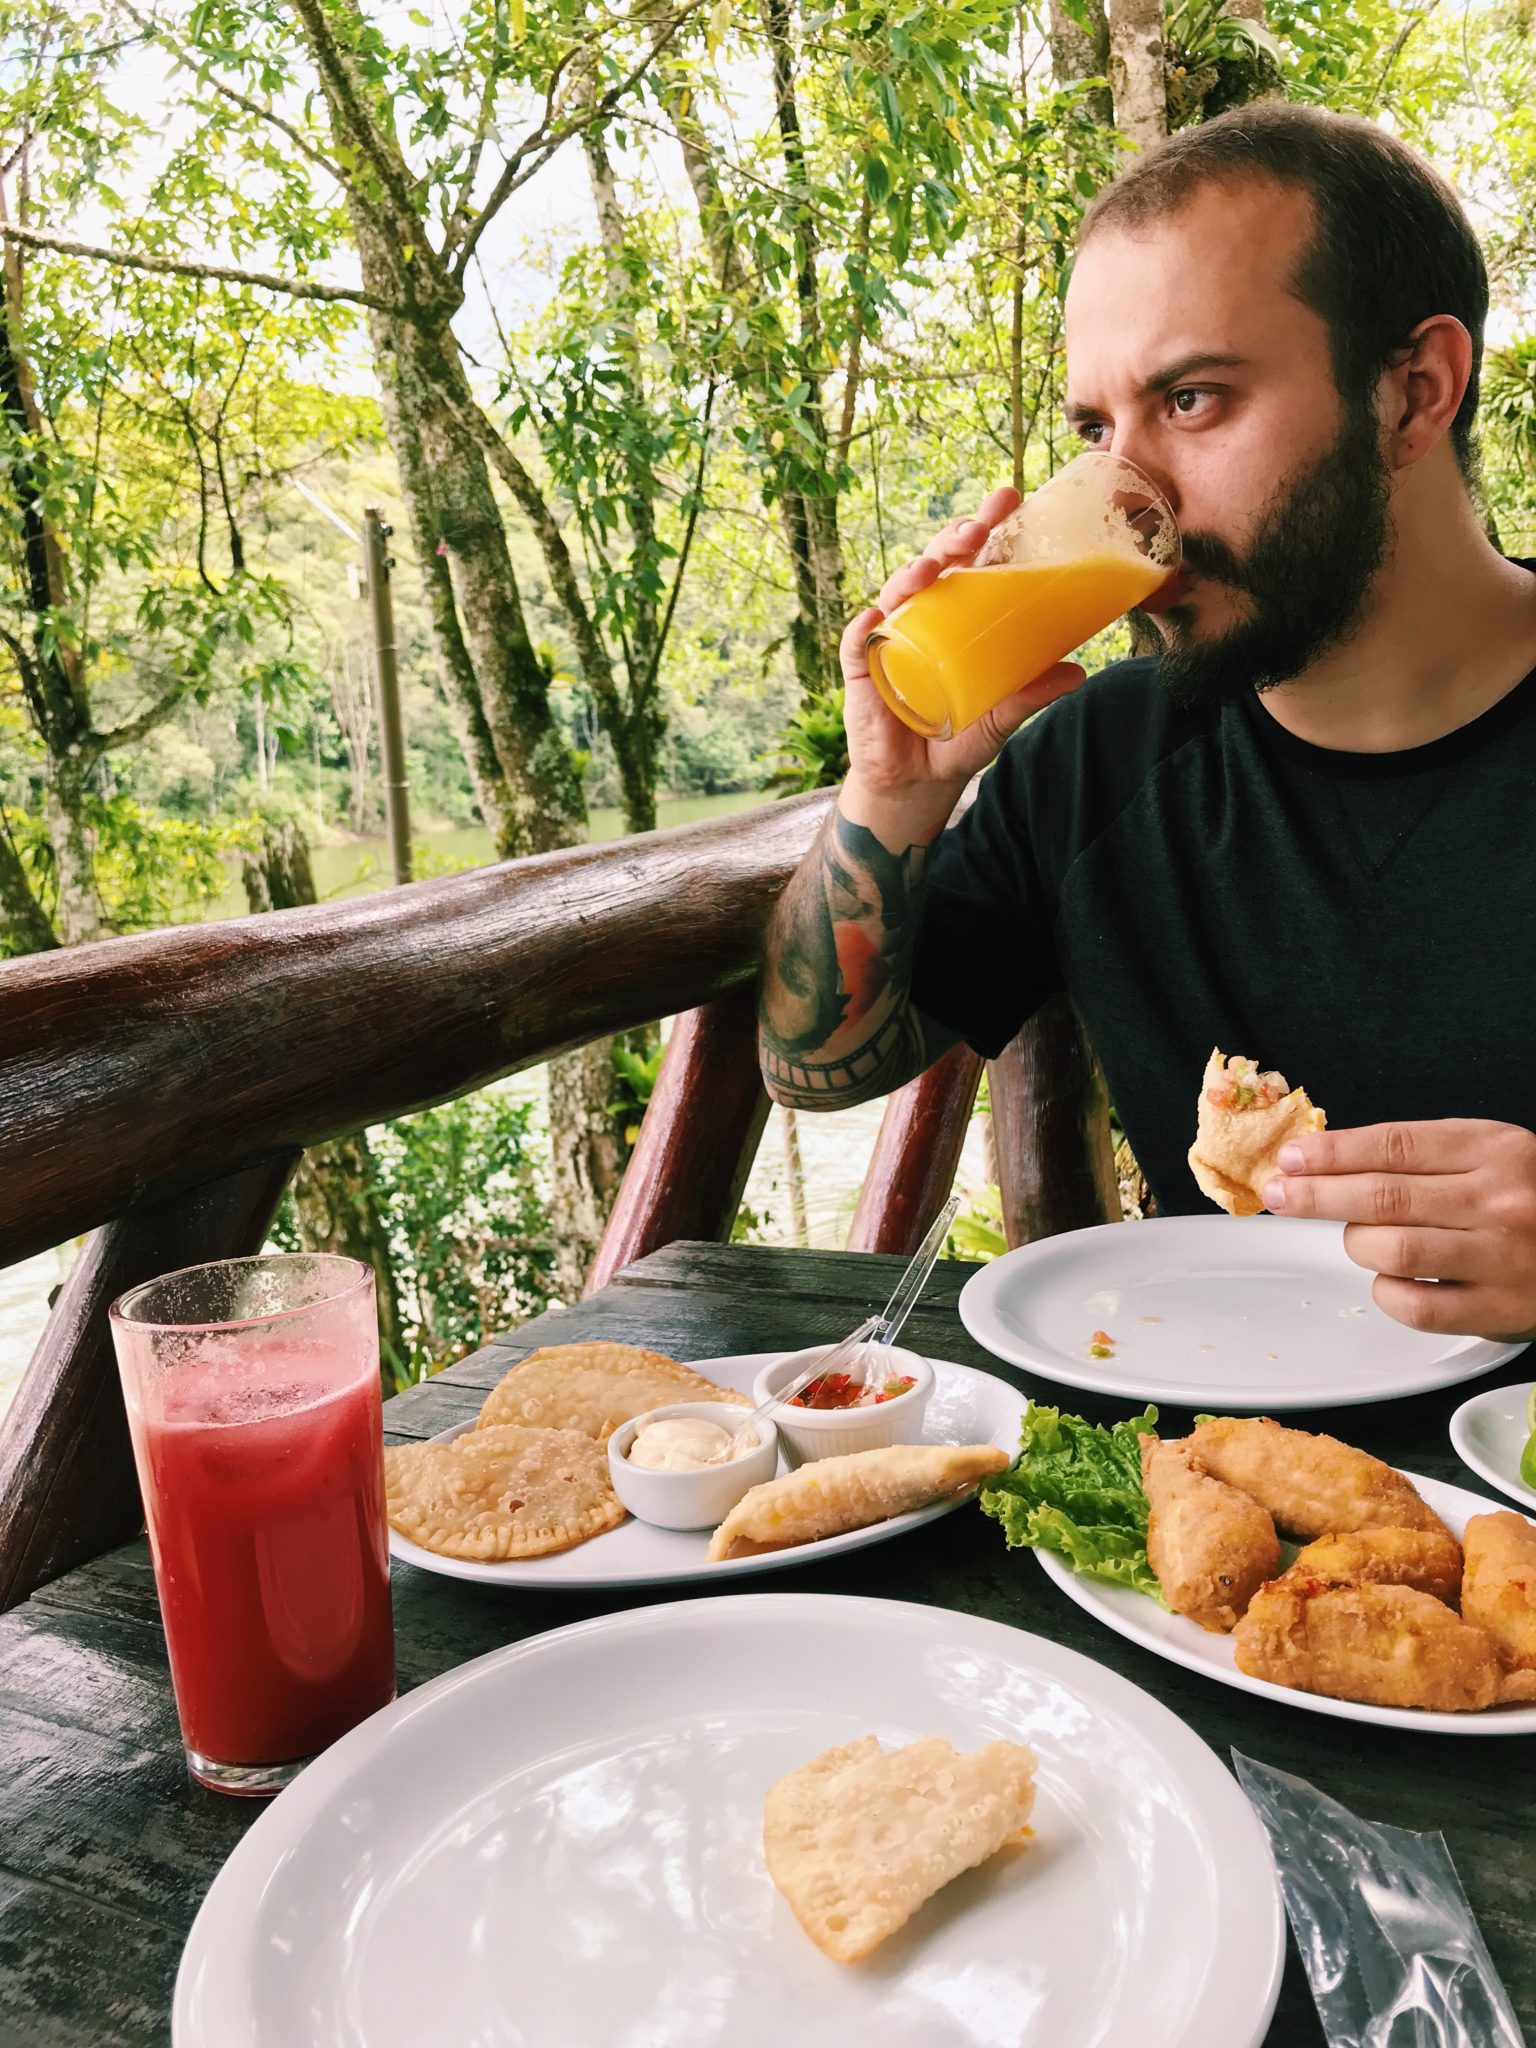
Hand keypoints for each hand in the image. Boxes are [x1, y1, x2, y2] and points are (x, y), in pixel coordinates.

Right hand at [840, 486, 1084, 804]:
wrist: (917, 782)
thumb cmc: (957, 737)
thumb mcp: (1001, 716)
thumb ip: (1031, 694)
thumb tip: (1077, 671)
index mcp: (959, 615)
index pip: (973, 561)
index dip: (987, 527)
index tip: (1010, 497)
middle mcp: (924, 617)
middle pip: (936, 564)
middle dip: (952, 539)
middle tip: (976, 529)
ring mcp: (890, 638)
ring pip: (896, 594)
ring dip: (910, 576)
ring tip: (930, 571)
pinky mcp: (862, 669)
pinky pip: (856, 642)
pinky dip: (862, 628)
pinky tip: (873, 619)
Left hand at [1261, 1119, 1535, 1340]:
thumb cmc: (1533, 1197)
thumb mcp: (1493, 1154)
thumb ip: (1424, 1155)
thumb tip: (1329, 1160)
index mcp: (1494, 1150)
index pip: (1393, 1146)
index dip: (1332, 1153)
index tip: (1292, 1159)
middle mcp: (1498, 1202)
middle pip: (1384, 1196)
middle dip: (1317, 1195)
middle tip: (1280, 1195)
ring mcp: (1502, 1259)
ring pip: (1394, 1250)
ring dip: (1356, 1243)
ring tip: (1352, 1238)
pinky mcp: (1500, 1311)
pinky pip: (1418, 1306)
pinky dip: (1387, 1292)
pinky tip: (1386, 1280)